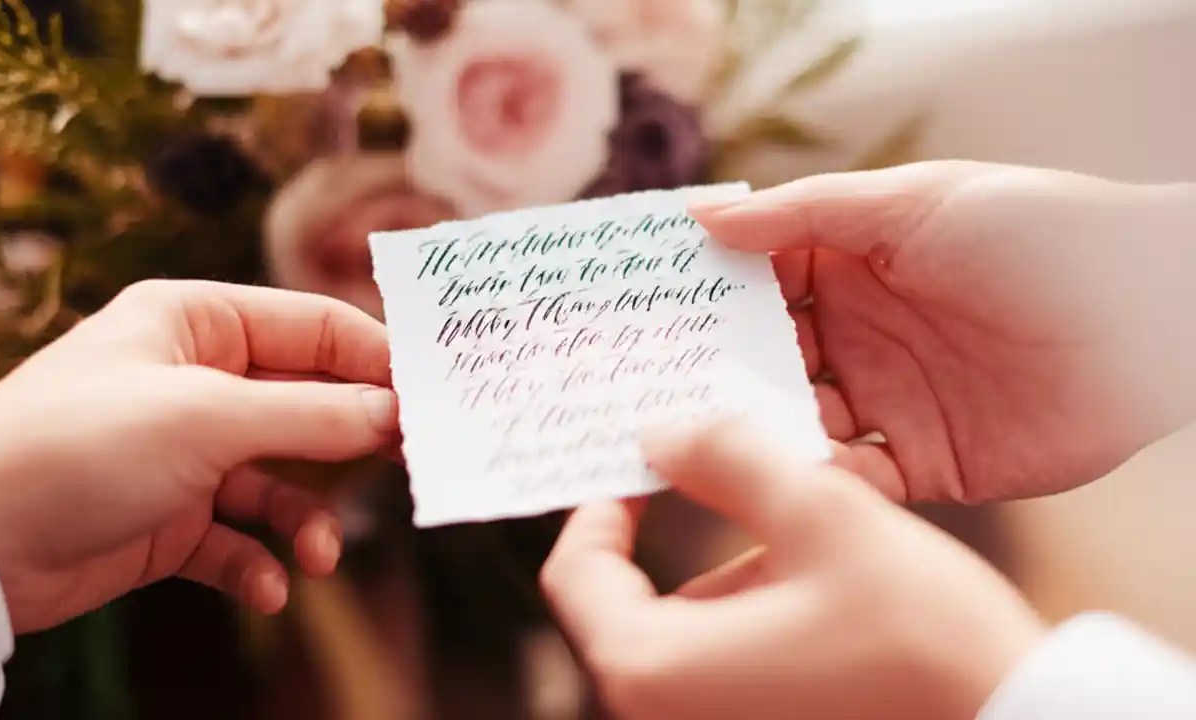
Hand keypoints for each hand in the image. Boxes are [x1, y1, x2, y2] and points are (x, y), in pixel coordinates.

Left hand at [0, 280, 398, 632]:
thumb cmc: (79, 444)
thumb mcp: (209, 418)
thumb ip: (313, 416)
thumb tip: (396, 412)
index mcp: (197, 322)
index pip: (313, 328)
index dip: (376, 360)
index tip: (433, 398)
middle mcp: (195, 380)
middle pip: (305, 404)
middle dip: (351, 444)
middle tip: (409, 467)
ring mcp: (183, 452)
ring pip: (279, 481)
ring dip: (307, 522)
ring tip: (320, 557)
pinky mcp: (168, 517)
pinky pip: (238, 537)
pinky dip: (258, 562)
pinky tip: (267, 588)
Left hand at [541, 419, 1044, 719]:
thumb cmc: (922, 643)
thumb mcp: (824, 518)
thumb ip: (729, 459)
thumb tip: (661, 431)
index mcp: (650, 669)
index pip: (576, 571)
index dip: (600, 502)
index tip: (640, 461)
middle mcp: (662, 713)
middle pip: (623, 599)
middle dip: (667, 527)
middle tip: (708, 463)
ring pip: (680, 626)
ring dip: (721, 564)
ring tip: (787, 520)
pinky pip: (720, 660)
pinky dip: (750, 607)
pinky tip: (816, 577)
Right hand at [693, 161, 1195, 502]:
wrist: (1145, 315)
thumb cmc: (1031, 233)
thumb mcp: (909, 203)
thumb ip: (801, 215)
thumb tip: (700, 217)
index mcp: (851, 267)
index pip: (756, 286)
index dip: (701, 301)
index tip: (640, 317)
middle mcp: (860, 337)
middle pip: (765, 362)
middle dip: (710, 376)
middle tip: (643, 394)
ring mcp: (889, 403)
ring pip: (796, 426)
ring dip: (752, 434)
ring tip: (693, 447)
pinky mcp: (925, 465)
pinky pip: (853, 482)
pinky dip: (816, 485)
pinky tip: (779, 481)